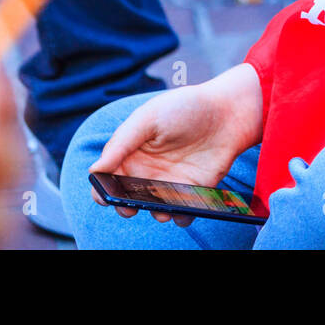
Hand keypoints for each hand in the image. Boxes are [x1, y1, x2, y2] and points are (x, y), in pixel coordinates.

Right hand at [89, 63, 262, 225]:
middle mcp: (146, 171)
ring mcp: (169, 183)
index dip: (100, 190)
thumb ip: (122, 142)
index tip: (104, 196)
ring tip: (164, 206)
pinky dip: (181, 216)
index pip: (106, 178)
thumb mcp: (149, 117)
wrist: (228, 112)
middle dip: (125, 207)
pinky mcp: (192, 192)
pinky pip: (182, 213)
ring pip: (154, 209)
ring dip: (155, 213)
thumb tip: (95, 170)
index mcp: (130, 152)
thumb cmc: (186, 108)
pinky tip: (185, 207)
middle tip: (130, 206)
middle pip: (126, 198)